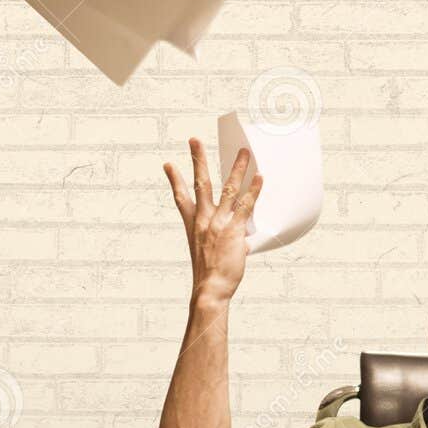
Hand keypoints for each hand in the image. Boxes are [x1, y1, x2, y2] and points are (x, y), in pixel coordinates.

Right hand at [163, 137, 262, 308]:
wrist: (210, 288)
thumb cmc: (210, 275)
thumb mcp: (209, 253)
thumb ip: (224, 241)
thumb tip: (241, 242)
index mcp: (193, 225)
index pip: (180, 198)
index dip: (174, 180)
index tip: (168, 164)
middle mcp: (203, 219)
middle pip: (200, 183)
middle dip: (197, 159)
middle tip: (194, 140)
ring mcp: (218, 222)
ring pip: (227, 188)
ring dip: (237, 168)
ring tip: (243, 152)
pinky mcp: (233, 229)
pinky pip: (246, 204)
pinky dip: (254, 190)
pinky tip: (259, 177)